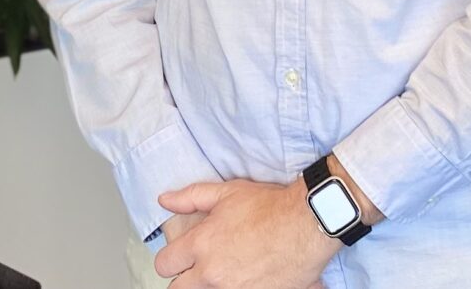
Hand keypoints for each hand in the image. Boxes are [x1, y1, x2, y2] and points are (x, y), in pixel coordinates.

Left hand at [152, 178, 334, 288]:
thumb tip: (165, 200)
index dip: (170, 259)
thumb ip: (190, 198)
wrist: (306, 224)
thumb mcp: (226, 193)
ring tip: (227, 270)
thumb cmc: (268, 206)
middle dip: (184, 279)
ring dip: (210, 285)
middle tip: (197, 269)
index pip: (164, 264)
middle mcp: (212, 273)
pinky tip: (247, 276)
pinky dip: (238, 287)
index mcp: (200, 246)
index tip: (179, 256)